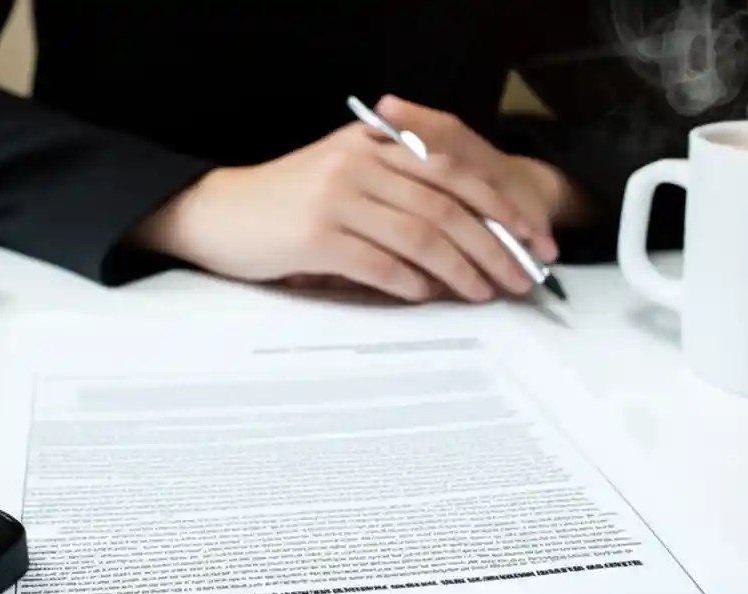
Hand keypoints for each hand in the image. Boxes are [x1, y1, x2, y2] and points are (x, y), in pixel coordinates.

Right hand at [133, 98, 563, 301]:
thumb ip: (394, 184)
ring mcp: (337, 198)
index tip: (530, 237)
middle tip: (519, 277)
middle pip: (446, 206)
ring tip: (485, 293)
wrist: (218, 213)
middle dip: (492, 245)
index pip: (453, 168)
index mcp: (373, 142)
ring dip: (461, 270)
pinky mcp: (316, 236)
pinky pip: (380, 263)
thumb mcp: (342, 173)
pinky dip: (411, 283)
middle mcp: (359, 163)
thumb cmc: (284, 202)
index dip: (499, 204)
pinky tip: (430, 297)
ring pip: (422, 236)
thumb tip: (460, 229)